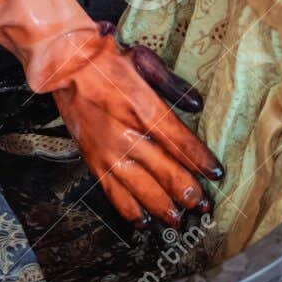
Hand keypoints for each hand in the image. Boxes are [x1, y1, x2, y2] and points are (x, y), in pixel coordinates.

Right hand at [45, 25, 223, 227]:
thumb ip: (172, 84)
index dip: (200, 160)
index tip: (216, 174)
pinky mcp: (92, 161)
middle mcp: (126, 135)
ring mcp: (107, 151)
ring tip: (180, 220)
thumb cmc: (105, 60)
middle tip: (203, 205)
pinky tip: (143, 222)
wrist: (64, 67)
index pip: (180, 141)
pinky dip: (129, 211)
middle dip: (188, 192)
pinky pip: (113, 193)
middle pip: (165, 171)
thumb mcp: (144, 60)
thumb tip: (197, 103)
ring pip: (141, 189)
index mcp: (142, 108)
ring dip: (163, 208)